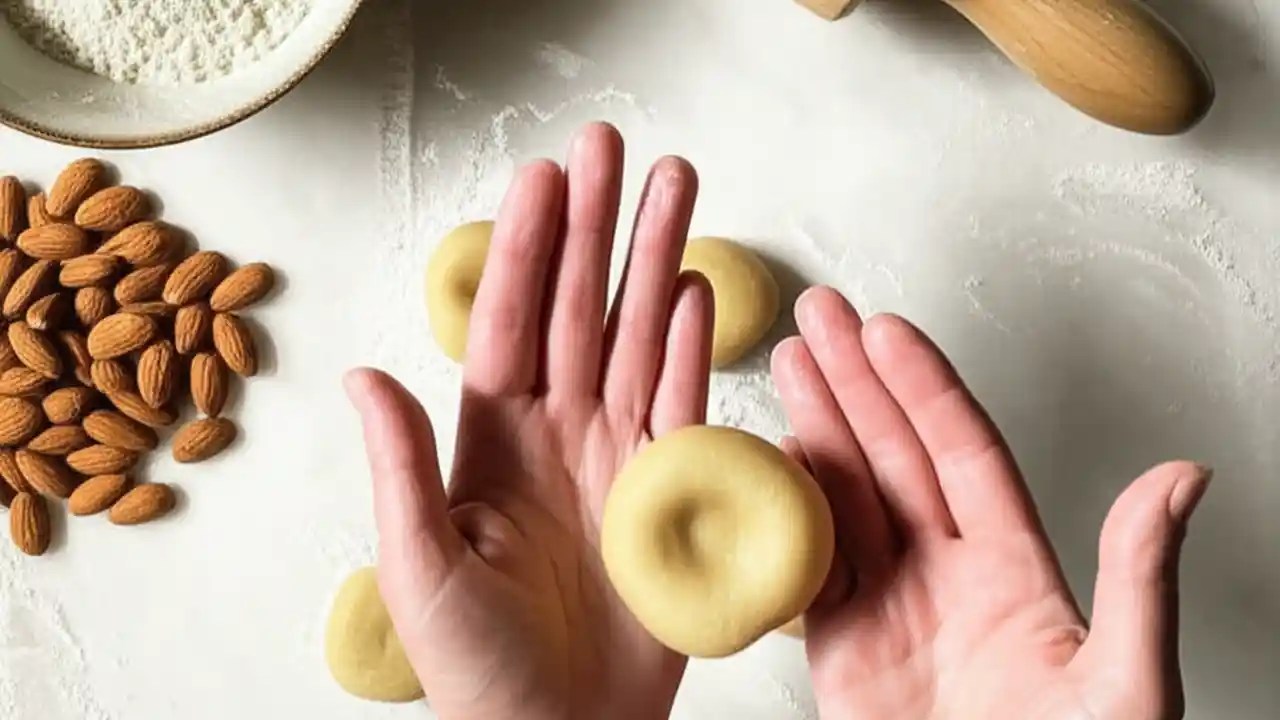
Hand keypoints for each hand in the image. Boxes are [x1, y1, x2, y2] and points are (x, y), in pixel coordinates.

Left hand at [345, 124, 711, 718]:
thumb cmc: (477, 671)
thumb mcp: (420, 566)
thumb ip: (402, 466)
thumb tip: (366, 374)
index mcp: (489, 440)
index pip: (507, 321)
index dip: (524, 247)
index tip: (541, 179)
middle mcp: (555, 432)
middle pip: (578, 307)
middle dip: (596, 226)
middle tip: (612, 149)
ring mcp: (615, 455)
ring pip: (636, 336)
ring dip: (654, 262)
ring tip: (672, 187)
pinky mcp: (670, 489)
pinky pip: (681, 404)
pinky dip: (689, 347)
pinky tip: (694, 291)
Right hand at [772, 287, 1208, 719]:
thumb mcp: (1126, 684)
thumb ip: (1138, 575)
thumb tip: (1182, 478)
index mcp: (1015, 574)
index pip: (961, 453)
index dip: (922, 387)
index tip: (888, 332)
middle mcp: (946, 577)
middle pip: (891, 456)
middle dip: (855, 380)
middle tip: (820, 317)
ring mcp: (889, 610)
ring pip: (842, 497)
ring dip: (813, 427)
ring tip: (787, 363)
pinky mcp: (840, 654)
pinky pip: (804, 569)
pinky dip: (781, 514)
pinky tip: (769, 463)